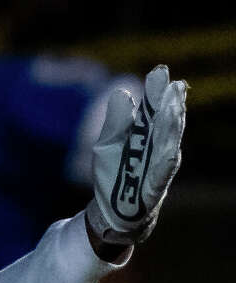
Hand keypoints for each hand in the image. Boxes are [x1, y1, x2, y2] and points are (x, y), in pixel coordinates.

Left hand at [85, 65, 185, 247]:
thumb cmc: (113, 173)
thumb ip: (116, 120)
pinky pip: (161, 175)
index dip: (157, 92)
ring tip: (175, 109)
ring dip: (172, 128)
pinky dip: (165, 163)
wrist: (113, 211)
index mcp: (143, 136)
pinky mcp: (152, 189)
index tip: (161, 71)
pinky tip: (171, 150)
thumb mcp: (108, 142)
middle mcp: (155, 150)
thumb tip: (123, 92)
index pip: (152, 110)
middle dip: (170, 105)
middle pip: (164, 124)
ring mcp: (156, 169)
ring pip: (167, 145)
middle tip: (174, 85)